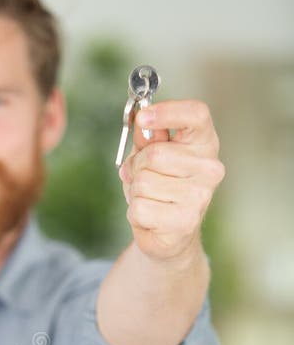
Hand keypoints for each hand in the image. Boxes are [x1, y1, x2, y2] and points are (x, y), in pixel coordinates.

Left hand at [118, 100, 225, 263]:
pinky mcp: (185, 221)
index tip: (143, 117)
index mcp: (205, 143)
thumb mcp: (151, 156)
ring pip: (143, 182)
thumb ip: (147, 138)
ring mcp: (201, 196)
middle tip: (142, 179)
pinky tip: (150, 217)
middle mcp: (210, 168)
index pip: (196, 114)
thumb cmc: (161, 187)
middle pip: (154, 154)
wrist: (171, 233)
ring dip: (135, 192)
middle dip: (137, 167)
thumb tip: (143, 123)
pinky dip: (134, 213)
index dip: (168, 111)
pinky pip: (140, 208)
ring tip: (149, 199)